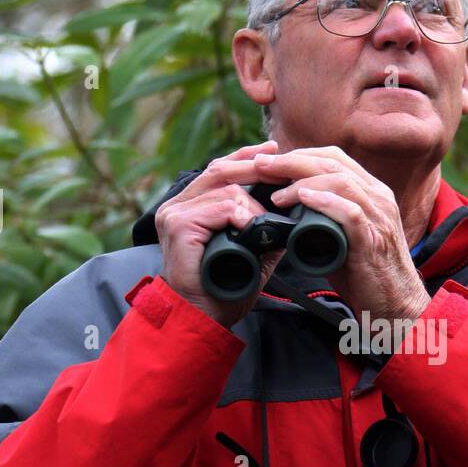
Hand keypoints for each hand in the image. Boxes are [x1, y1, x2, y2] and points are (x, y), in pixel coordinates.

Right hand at [155, 140, 287, 328]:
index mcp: (190, 206)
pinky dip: (242, 215)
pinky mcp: (179, 225)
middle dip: (255, 166)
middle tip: (282, 166)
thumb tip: (292, 213)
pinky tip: (252, 228)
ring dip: (253, 205)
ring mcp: (175, 213)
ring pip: (226, 189)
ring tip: (264, 226)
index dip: (246, 156)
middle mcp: (178, 205)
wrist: (201, 317)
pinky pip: (221, 207)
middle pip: (221, 170)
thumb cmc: (222, 290)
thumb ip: (264, 231)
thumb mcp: (250, 254)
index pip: (219, 169)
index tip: (273, 150)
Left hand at [249, 146, 432, 323]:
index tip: (269, 162)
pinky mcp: (374, 239)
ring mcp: (378, 217)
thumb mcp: (343, 237)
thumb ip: (323, 218)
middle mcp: (378, 198)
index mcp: (371, 192)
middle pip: (332, 163)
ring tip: (275, 193)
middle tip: (261, 165)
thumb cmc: (366, 275)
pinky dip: (325, 202)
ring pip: (340, 181)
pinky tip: (304, 200)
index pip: (333, 158)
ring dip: (302, 181)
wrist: (395, 306)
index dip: (299, 155)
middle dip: (292, 161)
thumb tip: (286, 211)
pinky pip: (350, 212)